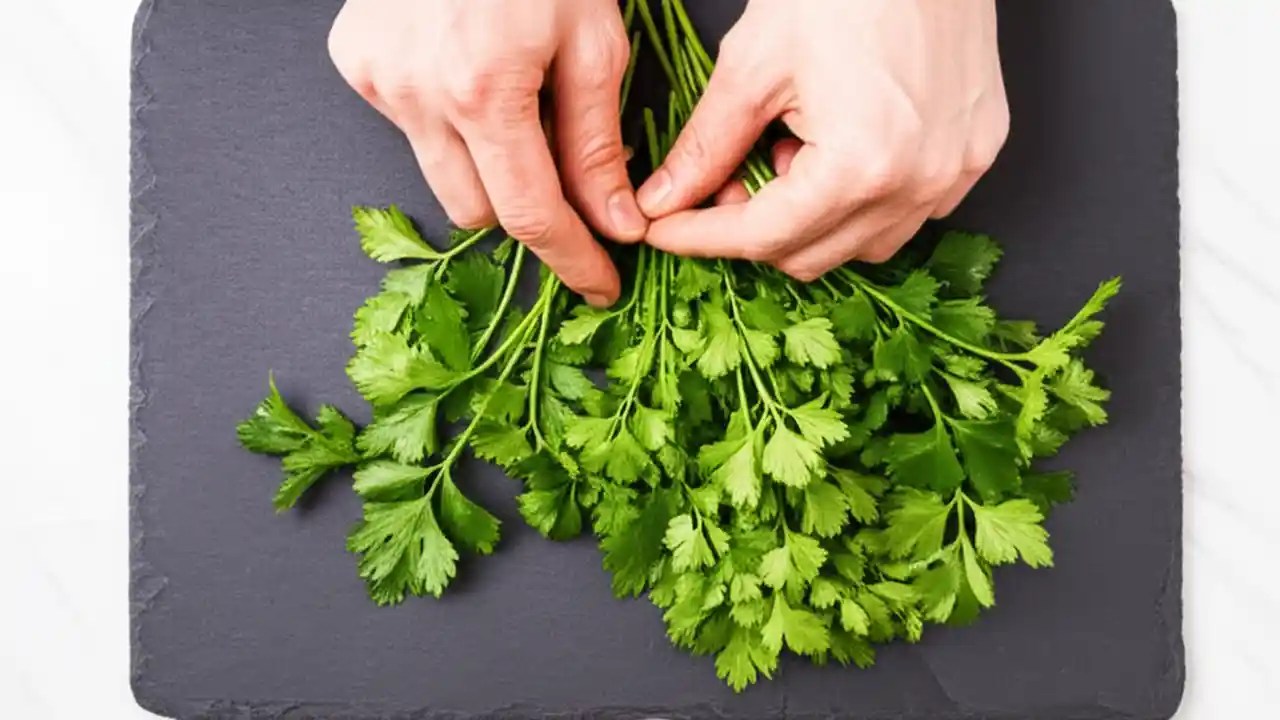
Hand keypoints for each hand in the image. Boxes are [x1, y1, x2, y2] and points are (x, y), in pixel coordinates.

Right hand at [328, 0, 644, 305]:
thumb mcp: (592, 41)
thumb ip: (596, 142)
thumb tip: (613, 223)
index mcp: (484, 89)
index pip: (529, 214)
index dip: (570, 259)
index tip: (599, 285)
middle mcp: (416, 93)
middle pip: (479, 211)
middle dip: (528, 206)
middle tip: (567, 174)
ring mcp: (377, 79)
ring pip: (442, 177)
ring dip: (486, 165)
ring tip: (514, 102)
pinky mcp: (355, 63)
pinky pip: (411, 130)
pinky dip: (448, 123)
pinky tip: (469, 74)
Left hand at [638, 0, 1009, 280]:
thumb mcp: (753, 65)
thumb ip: (706, 147)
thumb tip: (664, 200)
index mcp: (861, 165)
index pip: (763, 237)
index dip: (700, 236)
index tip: (664, 228)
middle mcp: (919, 183)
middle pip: (809, 255)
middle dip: (753, 227)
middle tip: (723, 179)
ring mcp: (955, 172)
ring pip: (859, 246)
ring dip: (810, 220)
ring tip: (790, 152)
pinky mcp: (976, 154)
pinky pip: (906, 213)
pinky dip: (861, 204)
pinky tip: (838, 150)